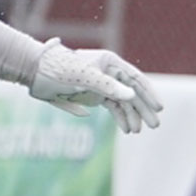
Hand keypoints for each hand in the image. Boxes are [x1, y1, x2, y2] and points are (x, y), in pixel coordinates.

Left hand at [30, 40, 162, 132]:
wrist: (36, 73)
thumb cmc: (61, 70)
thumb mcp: (87, 78)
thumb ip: (110, 87)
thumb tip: (132, 95)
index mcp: (111, 64)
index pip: (136, 80)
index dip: (149, 94)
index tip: (159, 108)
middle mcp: (109, 74)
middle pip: (132, 93)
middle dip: (144, 109)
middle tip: (155, 125)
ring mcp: (101, 86)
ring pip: (123, 102)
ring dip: (132, 116)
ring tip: (139, 131)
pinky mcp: (93, 96)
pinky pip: (112, 108)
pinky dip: (120, 118)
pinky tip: (127, 129)